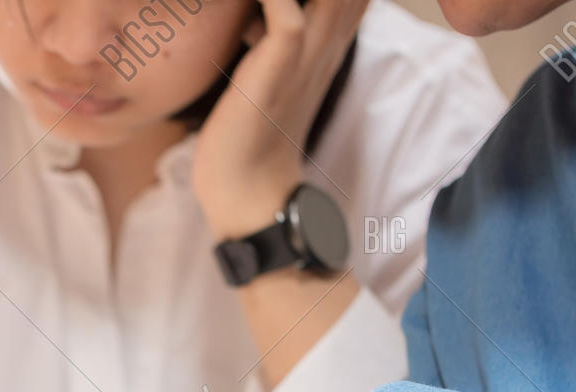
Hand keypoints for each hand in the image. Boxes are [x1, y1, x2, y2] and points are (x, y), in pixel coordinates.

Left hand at [192, 0, 369, 237]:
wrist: (247, 189)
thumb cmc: (247, 132)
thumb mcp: (265, 72)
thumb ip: (271, 35)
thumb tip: (253, 15)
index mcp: (328, 40)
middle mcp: (327, 37)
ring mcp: (307, 48)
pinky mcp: (281, 60)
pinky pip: (284, 7)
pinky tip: (249, 8)